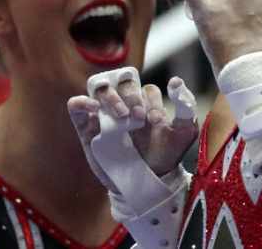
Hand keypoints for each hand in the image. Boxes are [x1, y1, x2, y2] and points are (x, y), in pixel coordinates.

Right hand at [68, 76, 198, 191]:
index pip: (146, 89)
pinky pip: (76, 106)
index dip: (151, 101)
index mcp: (148, 103)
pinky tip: (94, 107)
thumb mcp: (184, 131)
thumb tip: (176, 81)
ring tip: (121, 115)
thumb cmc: (167, 154)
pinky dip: (81, 101)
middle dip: (131, 96)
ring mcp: (105, 115)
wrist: (147, 180)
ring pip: (101, 89)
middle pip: (123, 83)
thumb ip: (185, 105)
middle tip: (138, 117)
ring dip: (111, 96)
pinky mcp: (87, 129)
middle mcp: (126, 105)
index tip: (155, 121)